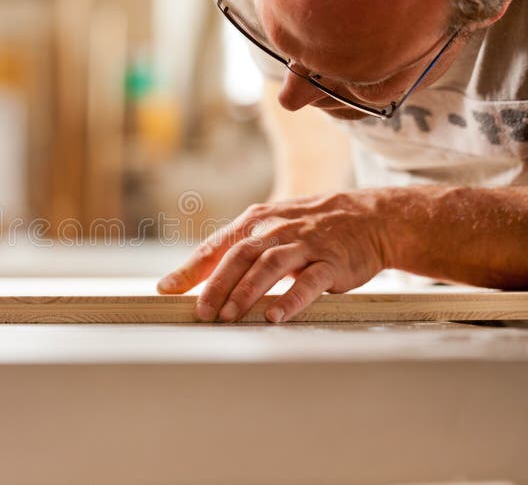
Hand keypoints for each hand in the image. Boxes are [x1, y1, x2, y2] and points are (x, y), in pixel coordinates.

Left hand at [157, 191, 390, 322]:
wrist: (368, 217)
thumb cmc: (308, 229)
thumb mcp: (269, 230)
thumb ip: (235, 252)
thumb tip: (193, 278)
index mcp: (255, 222)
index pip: (215, 246)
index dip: (190, 269)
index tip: (166, 289)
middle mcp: (276, 230)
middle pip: (239, 256)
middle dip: (216, 285)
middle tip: (201, 312)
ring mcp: (304, 244)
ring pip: (269, 265)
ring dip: (247, 292)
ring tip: (230, 316)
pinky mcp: (332, 262)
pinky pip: (309, 281)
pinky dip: (291, 299)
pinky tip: (276, 316)